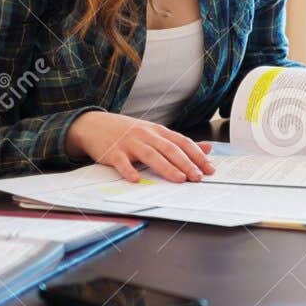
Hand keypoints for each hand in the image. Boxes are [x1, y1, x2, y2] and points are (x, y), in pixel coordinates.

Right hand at [66, 111, 215, 182]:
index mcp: (158, 131)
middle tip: (198, 177)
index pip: (182, 143)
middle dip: (186, 163)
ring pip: (150, 155)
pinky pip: (122, 162)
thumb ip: (179, 142)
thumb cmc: (129, 132)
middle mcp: (146, 135)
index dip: (197, 155)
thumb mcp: (155, 133)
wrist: (96, 125)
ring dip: (166, 167)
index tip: (209, 168)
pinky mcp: (113, 152)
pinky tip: (136, 179)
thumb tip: (207, 148)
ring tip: (178, 179)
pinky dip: (129, 171)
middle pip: (169, 149)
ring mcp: (129, 143)